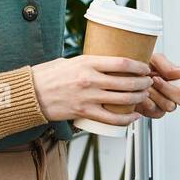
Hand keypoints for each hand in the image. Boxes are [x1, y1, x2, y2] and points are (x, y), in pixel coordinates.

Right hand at [31, 55, 152, 127]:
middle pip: (126, 82)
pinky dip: (127, 119)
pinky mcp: (85, 113)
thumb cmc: (47, 76)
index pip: (121, 62)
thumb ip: (88, 62)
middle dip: (142, 83)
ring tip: (144, 96)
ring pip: (123, 100)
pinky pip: (111, 118)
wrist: (31, 94)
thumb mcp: (69, 61)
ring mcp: (88, 97)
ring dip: (138, 98)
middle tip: (148, 82)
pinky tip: (134, 116)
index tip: (145, 67)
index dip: (138, 66)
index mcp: (87, 62)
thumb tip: (104, 62)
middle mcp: (89, 79)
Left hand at [133, 52, 179, 119]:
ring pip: (170, 106)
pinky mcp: (154, 112)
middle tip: (157, 79)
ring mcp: (165, 103)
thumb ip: (170, 66)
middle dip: (170, 89)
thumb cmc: (138, 65)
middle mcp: (176, 93)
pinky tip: (142, 93)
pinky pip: (156, 112)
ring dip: (157, 93)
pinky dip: (147, 101)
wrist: (119, 74)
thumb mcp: (154, 59)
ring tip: (147, 83)